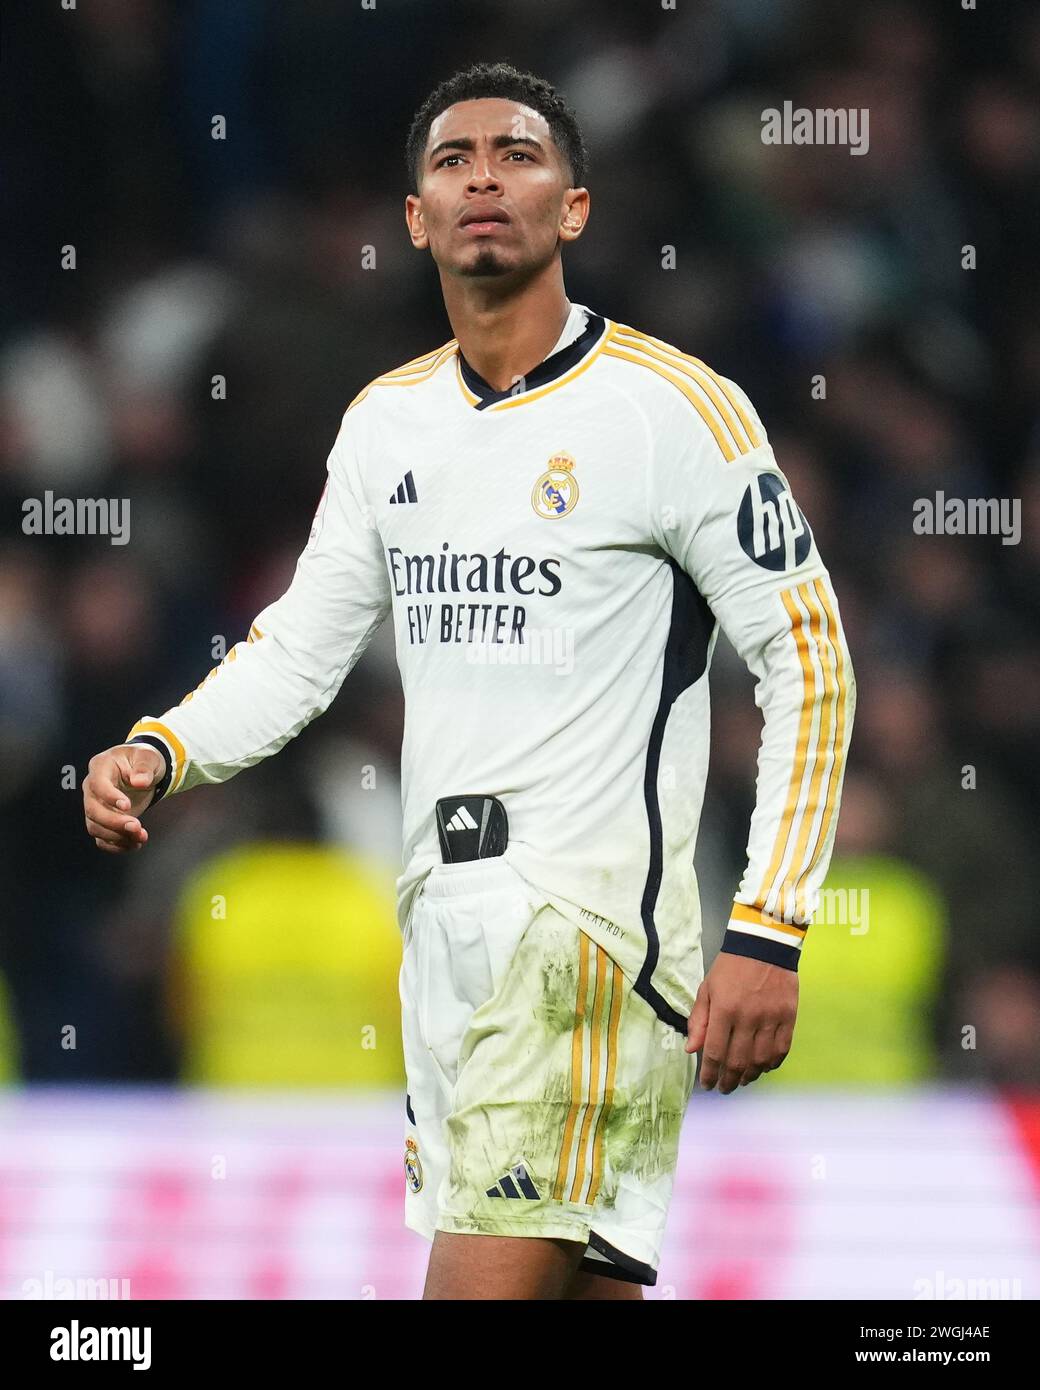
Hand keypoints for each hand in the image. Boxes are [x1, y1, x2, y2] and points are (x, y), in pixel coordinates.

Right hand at [82, 743, 166, 852]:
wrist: (143, 770)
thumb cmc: (142, 759)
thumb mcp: (148, 756)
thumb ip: (144, 767)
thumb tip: (139, 781)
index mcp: (100, 766)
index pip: (98, 784)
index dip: (110, 797)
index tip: (127, 806)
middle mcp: (92, 788)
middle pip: (92, 810)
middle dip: (114, 822)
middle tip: (137, 826)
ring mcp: (95, 805)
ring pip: (95, 827)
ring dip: (117, 837)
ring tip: (140, 838)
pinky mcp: (103, 820)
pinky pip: (101, 838)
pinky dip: (116, 845)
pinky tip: (134, 844)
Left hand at [685, 951, 797, 1092]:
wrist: (765, 944)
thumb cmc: (731, 967)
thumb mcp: (708, 988)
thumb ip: (699, 1020)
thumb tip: (692, 1049)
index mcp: (724, 1010)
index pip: (715, 1052)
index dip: (710, 1073)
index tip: (707, 1084)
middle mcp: (748, 1018)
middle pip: (738, 1061)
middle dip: (729, 1080)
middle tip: (724, 1088)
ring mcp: (771, 1018)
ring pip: (761, 1060)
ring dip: (750, 1075)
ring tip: (742, 1080)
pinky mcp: (789, 1017)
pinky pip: (782, 1049)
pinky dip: (772, 1063)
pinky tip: (764, 1067)